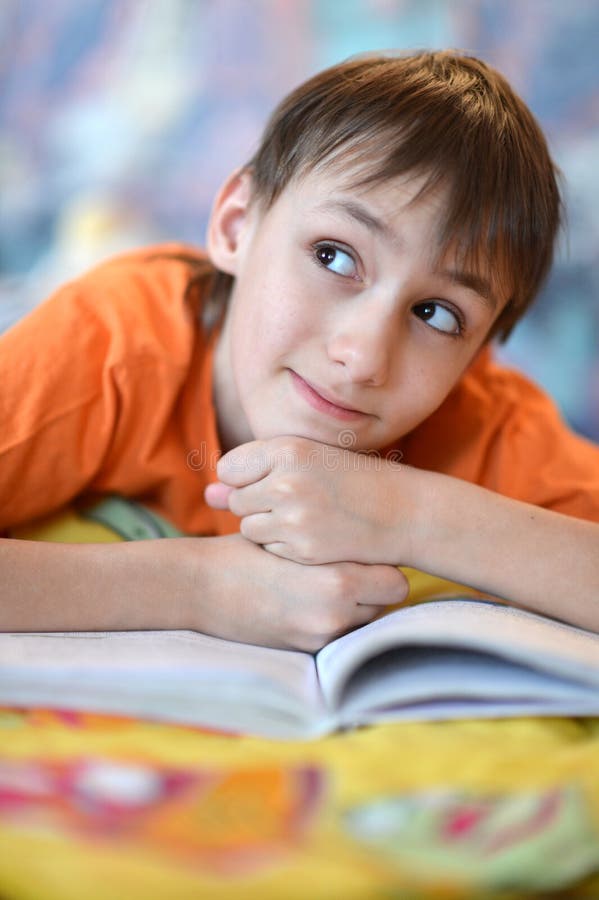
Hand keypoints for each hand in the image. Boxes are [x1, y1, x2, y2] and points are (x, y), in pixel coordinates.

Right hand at [187, 534, 407, 651]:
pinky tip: (308, 602)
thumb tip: (370, 540)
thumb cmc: (244, 552)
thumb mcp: (293, 537)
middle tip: (351, 568)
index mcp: (336, 580)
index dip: (384, 568)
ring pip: (364, 621)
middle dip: (373, 588)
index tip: (366, 555)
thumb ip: (332, 544)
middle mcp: (335, 614)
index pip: (396, 581)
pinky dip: (332, 622)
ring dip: (355, 606)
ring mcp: (320, 637)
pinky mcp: (303, 651)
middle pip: (384, 605)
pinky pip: (338, 636)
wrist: (197, 588)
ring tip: (325, 585)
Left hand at [205, 436, 410, 565]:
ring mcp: (293, 518)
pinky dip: (284, 546)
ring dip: (268, 527)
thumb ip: (253, 475)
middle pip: (237, 500)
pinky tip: (312, 536)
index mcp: (287, 448)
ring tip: (304, 517)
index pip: (230, 468)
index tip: (273, 480)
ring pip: (249, 528)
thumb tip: (209, 496)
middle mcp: (286, 481)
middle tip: (296, 501)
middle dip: (258, 504)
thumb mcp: (307, 461)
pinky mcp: (302, 549)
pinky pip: (270, 549)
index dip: (247, 477)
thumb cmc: (353, 480)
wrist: (402, 511)